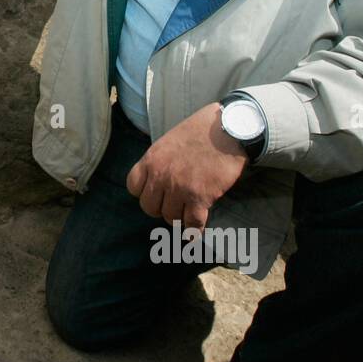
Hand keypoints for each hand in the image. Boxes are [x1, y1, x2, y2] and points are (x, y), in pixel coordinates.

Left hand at [125, 103, 248, 229]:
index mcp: (151, 160)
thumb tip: (158, 175)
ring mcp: (179, 188)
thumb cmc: (201, 130)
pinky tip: (195, 233)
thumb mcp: (171, 140)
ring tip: (188, 212)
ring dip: (179, 217)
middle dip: (160, 208)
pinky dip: (194, 231)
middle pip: (149, 207)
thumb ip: (161, 159)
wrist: (229, 129)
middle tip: (173, 204)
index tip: (155, 192)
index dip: (144, 192)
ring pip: (170, 217)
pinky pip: (192, 224)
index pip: (133, 187)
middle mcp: (161, 176)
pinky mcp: (200, 198)